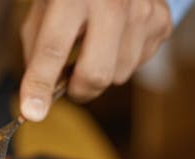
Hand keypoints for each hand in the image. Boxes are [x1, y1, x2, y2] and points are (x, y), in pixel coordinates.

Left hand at [20, 0, 172, 120]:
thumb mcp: (45, 8)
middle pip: (95, 74)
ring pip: (119, 76)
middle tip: (70, 84)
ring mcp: (142, 11)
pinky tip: (118, 35)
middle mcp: (112, 2)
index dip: (40, 84)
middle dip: (78, 90)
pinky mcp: (161, 22)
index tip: (33, 112)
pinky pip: (138, 65)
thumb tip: (38, 99)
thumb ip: (37, 50)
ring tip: (98, 42)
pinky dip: (123, 59)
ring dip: (103, 71)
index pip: (53, 48)